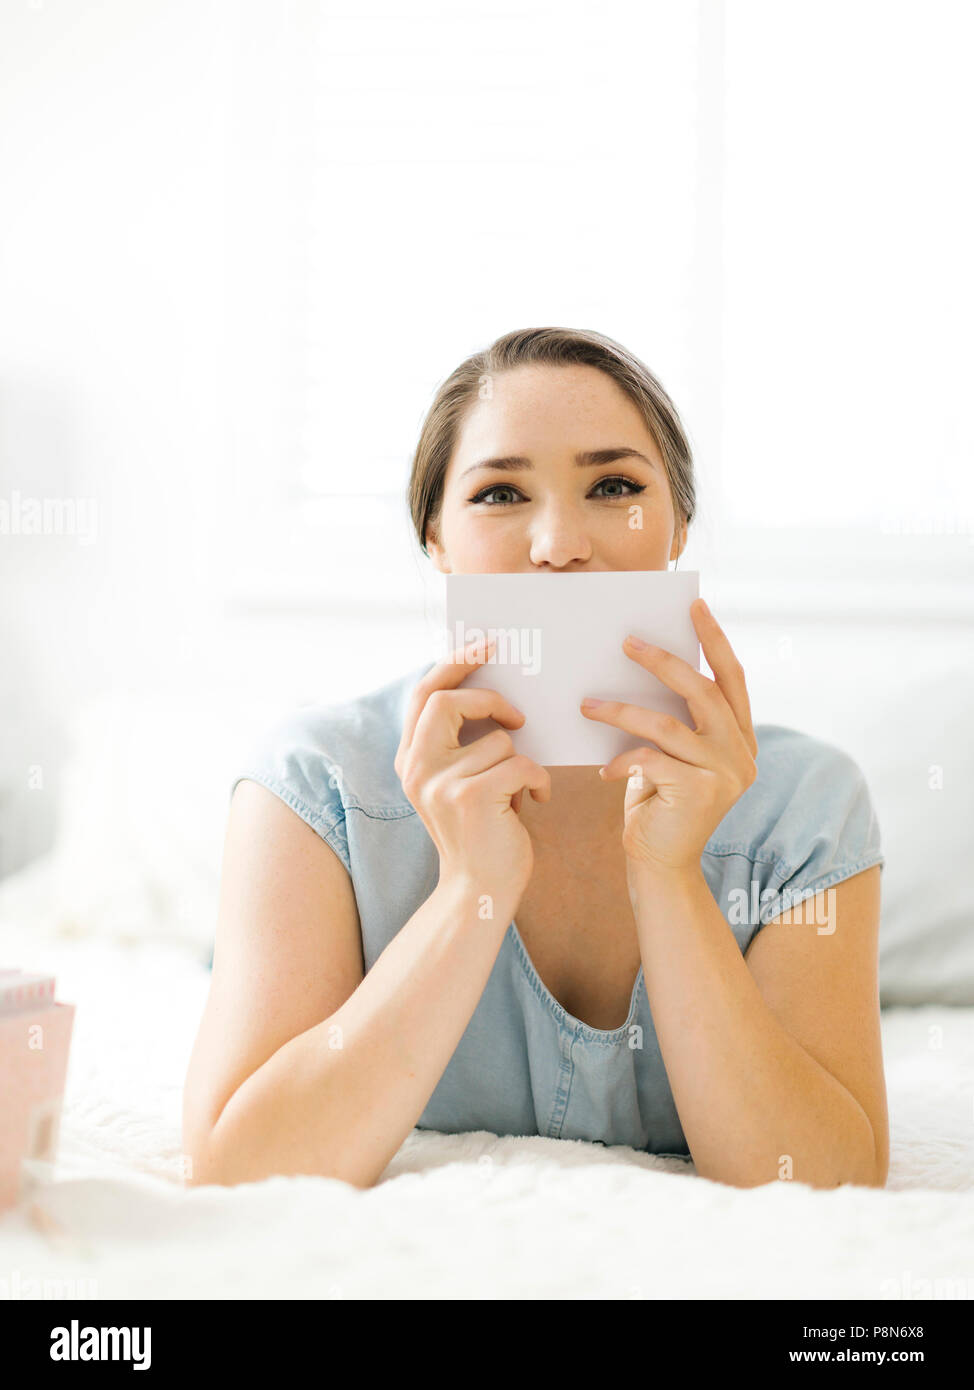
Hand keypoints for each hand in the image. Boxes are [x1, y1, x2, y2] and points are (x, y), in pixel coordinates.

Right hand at [395, 638, 551, 906]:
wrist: (480, 892)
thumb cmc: (483, 832)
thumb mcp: (461, 783)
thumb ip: (462, 744)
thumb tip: (499, 694)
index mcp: (410, 759)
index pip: (422, 694)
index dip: (453, 664)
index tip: (485, 644)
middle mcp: (415, 768)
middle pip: (445, 701)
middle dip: (490, 700)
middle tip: (519, 714)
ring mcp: (439, 783)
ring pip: (498, 740)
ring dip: (522, 762)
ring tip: (522, 791)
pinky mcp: (469, 798)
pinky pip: (520, 763)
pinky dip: (539, 781)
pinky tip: (538, 801)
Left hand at [579, 598, 757, 878]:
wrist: (660, 867)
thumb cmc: (658, 805)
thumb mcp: (671, 757)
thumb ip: (673, 720)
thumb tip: (639, 664)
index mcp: (741, 738)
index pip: (732, 678)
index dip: (715, 640)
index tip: (695, 606)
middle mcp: (742, 753)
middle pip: (702, 691)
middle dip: (663, 662)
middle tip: (626, 642)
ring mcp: (725, 774)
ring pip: (668, 725)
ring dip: (622, 710)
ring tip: (587, 704)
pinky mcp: (699, 794)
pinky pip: (651, 761)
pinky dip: (622, 760)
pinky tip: (602, 770)